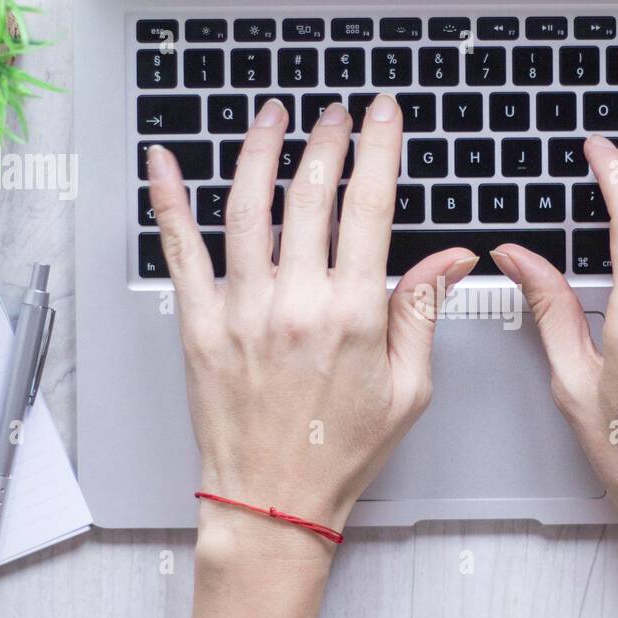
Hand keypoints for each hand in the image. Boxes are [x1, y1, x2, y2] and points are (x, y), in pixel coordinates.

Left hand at [147, 95, 475, 554]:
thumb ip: (423, 310)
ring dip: (262, 150)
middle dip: (327, 140)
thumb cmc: (342, 452)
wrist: (272, 503)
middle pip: (311, 195)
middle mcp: (297, 304)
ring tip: (273, 116)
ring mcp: (243, 311)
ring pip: (249, 208)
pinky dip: (170, 201)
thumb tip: (452, 256)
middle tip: (335, 115)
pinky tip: (165, 162)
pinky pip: (181, 251)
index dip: (380, 149)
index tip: (383, 115)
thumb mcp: (408, 388)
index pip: (370, 208)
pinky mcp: (200, 325)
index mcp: (353, 315)